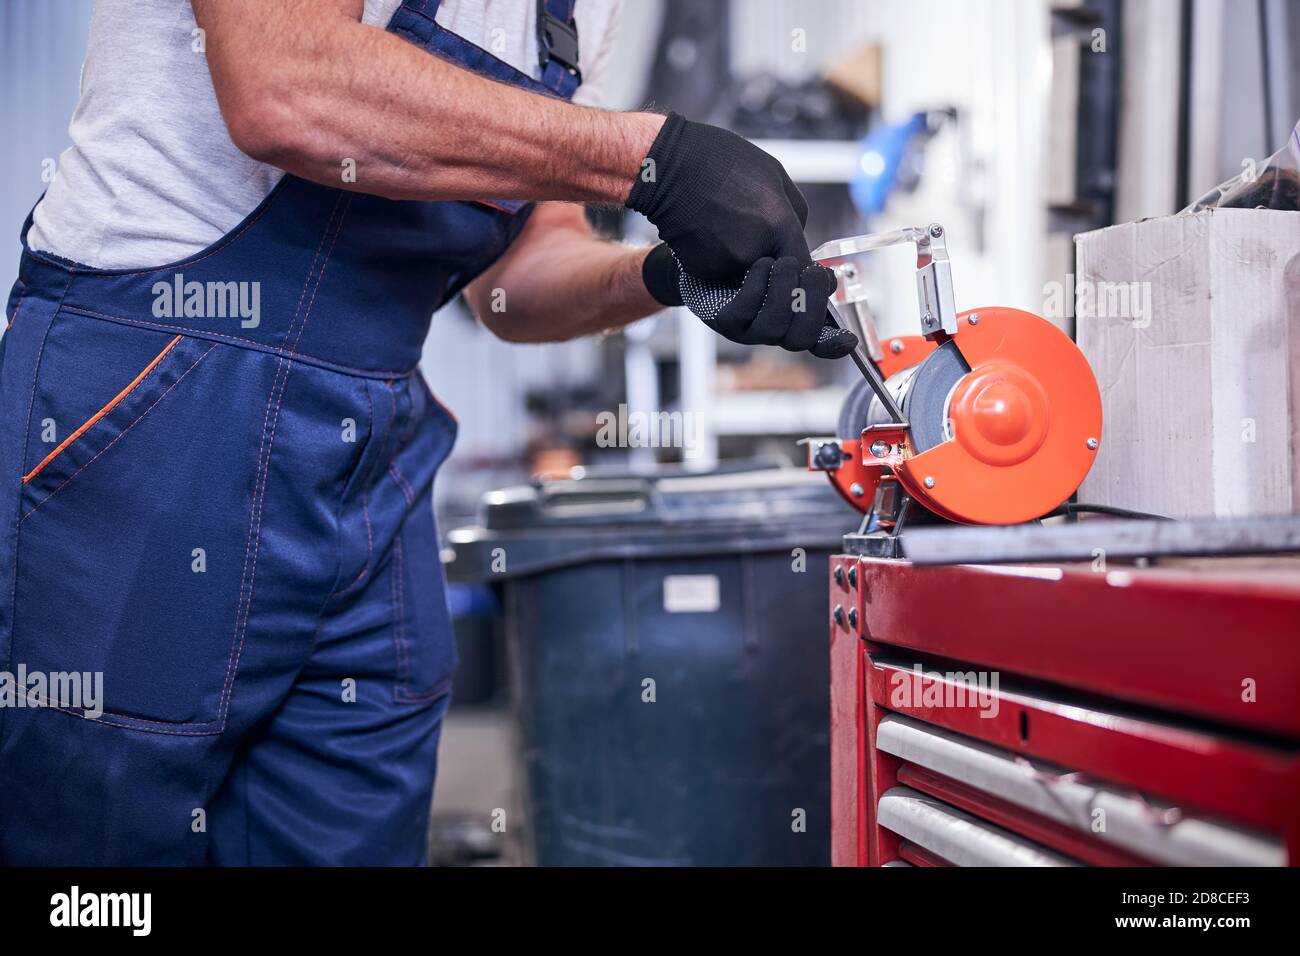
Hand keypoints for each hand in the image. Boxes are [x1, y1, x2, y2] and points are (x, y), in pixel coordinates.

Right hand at [626, 113, 811, 281]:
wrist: (666, 166)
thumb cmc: (719, 160)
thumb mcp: (772, 172)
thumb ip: (793, 210)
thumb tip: (799, 237)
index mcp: (779, 224)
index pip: (801, 264)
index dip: (798, 265)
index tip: (792, 260)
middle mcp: (755, 250)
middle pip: (773, 274)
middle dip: (768, 261)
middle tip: (750, 231)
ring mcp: (726, 263)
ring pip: (744, 273)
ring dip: (741, 259)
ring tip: (725, 224)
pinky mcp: (701, 270)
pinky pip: (719, 271)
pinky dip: (716, 258)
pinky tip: (707, 231)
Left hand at [683, 255, 857, 358]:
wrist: (707, 248)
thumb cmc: (751, 253)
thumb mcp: (785, 257)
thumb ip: (806, 270)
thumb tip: (827, 281)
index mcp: (795, 317)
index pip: (820, 340)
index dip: (835, 344)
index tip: (849, 339)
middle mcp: (774, 329)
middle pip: (802, 338)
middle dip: (812, 304)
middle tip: (811, 271)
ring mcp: (748, 330)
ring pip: (775, 329)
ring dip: (784, 290)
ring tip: (780, 262)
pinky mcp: (724, 321)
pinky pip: (747, 311)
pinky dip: (759, 285)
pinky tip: (759, 265)